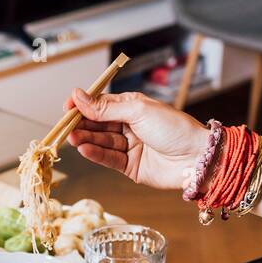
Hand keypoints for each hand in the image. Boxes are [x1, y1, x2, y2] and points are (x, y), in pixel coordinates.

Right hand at [64, 87, 210, 190]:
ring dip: (86, 139)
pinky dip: (95, 153)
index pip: (101, 104)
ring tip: (72, 138)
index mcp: (133, 107)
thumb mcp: (138, 111)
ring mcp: (129, 146)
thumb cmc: (174, 128)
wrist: (196, 158)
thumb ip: (106, 108)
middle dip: (82, 124)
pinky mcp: (130, 166)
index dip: (83, 105)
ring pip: (101, 141)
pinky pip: (108, 158)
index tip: (67, 107)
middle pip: (98, 124)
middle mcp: (129, 126)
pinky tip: (84, 149)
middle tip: (65, 125)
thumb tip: (78, 95)